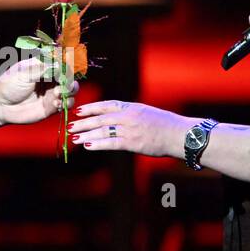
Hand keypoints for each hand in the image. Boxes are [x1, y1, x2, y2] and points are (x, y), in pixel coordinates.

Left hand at [0, 56, 80, 125]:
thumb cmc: (7, 85)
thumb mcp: (24, 73)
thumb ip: (42, 69)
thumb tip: (59, 64)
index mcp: (43, 66)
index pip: (61, 63)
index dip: (66, 66)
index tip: (65, 70)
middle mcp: (50, 79)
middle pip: (69, 77)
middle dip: (69, 80)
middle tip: (62, 85)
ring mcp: (51, 93)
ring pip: (71, 91)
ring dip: (69, 92)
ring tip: (58, 94)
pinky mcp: (51, 107)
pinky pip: (65, 104)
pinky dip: (65, 103)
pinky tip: (55, 103)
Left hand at [68, 99, 196, 157]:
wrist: (179, 134)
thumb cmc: (165, 125)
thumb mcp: (146, 113)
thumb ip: (131, 114)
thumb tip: (116, 118)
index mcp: (132, 107)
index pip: (107, 105)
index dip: (91, 108)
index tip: (79, 111)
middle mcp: (129, 116)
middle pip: (100, 118)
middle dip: (83, 123)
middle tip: (70, 126)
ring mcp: (130, 129)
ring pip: (102, 131)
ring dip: (86, 134)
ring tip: (74, 138)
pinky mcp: (133, 143)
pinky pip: (111, 143)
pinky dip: (98, 144)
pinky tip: (88, 145)